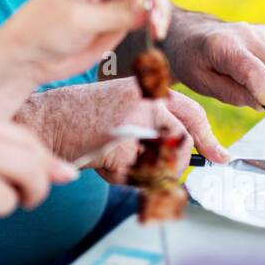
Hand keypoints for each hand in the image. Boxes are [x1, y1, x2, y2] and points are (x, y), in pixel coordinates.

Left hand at [0, 0, 170, 86]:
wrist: (29, 57)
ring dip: (159, 10)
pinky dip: (155, 22)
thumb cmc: (43, 30)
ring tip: (156, 31)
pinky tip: (154, 34)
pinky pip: (146, 15)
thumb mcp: (78, 19)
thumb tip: (150, 5)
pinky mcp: (120, 20)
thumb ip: (117, 12)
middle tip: (156, 20)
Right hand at [24, 79, 229, 183]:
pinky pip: (143, 168)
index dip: (207, 137)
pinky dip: (127, 176)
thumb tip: (181, 159)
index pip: (191, 112)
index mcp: (147, 88)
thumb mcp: (120, 117)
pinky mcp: (125, 133)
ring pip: (166, 154)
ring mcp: (137, 112)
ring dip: (147, 171)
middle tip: (173, 173)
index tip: (219, 156)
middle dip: (181, 160)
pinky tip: (105, 165)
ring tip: (117, 164)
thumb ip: (152, 131)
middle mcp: (147, 95)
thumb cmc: (78, 123)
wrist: (45, 120)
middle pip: (185, 135)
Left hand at [170, 17, 264, 110]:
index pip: (253, 70)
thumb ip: (232, 95)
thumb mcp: (202, 84)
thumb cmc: (193, 61)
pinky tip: (246, 68)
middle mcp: (244, 34)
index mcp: (222, 45)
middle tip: (252, 101)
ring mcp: (258, 31)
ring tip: (240, 80)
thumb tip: (263, 103)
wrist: (190, 33)